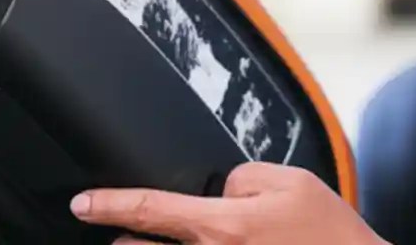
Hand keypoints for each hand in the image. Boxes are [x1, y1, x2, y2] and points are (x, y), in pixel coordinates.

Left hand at [69, 163, 386, 243]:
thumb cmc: (334, 238)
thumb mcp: (290, 183)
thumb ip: (241, 177)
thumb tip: (215, 191)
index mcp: (224, 228)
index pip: (148, 210)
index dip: (107, 204)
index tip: (81, 202)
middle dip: (125, 241)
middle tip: (119, 231)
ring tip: (147, 243)